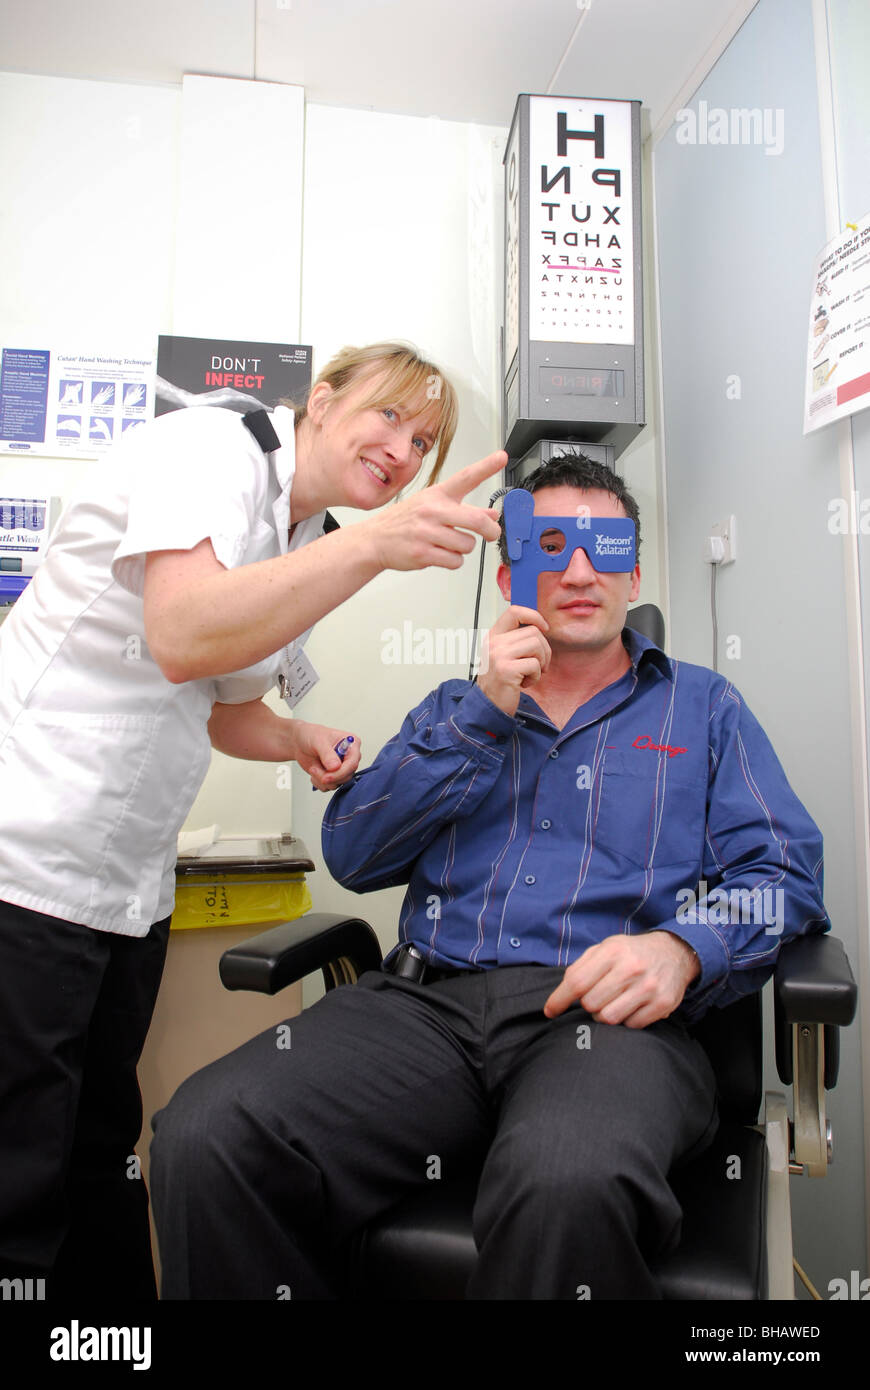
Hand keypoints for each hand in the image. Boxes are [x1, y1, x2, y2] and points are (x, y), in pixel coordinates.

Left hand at [287, 720, 361, 790]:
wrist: (300, 742)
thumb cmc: (311, 735)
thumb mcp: (318, 741)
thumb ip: (327, 754)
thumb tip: (336, 766)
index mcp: (352, 744)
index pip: (353, 763)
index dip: (341, 772)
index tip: (327, 776)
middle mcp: (349, 758)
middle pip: (347, 776)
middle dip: (329, 777)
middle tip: (314, 770)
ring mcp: (342, 768)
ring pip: (338, 783)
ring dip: (322, 779)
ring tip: (313, 768)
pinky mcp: (335, 776)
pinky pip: (330, 787)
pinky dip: (319, 783)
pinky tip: (314, 772)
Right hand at [361, 451, 505, 572]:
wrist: (375, 539)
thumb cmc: (406, 521)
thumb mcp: (434, 506)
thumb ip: (465, 509)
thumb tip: (492, 514)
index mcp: (437, 495)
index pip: (465, 477)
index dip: (486, 466)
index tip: (501, 457)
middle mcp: (433, 510)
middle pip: (477, 520)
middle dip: (490, 531)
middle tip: (491, 534)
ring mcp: (427, 532)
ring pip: (467, 544)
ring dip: (464, 548)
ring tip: (448, 543)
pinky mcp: (423, 553)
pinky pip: (455, 561)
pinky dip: (453, 561)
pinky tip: (440, 554)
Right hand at [477, 606, 550, 716]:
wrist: (489, 706)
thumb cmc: (500, 682)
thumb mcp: (504, 656)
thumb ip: (516, 641)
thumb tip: (540, 627)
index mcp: (493, 636)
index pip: (514, 612)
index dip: (534, 616)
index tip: (544, 627)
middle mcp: (494, 643)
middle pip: (533, 631)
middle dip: (544, 650)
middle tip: (539, 665)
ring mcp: (498, 655)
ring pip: (537, 645)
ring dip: (541, 663)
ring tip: (530, 674)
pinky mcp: (506, 669)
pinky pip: (535, 665)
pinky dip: (536, 677)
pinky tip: (524, 683)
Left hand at [543, 932, 699, 1028]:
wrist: (673, 953)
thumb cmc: (630, 953)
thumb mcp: (605, 948)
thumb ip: (581, 967)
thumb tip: (559, 995)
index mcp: (612, 951)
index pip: (577, 981)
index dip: (559, 999)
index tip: (550, 1011)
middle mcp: (632, 968)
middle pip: (591, 1003)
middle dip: (587, 1004)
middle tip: (596, 997)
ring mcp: (649, 987)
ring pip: (609, 1018)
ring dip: (604, 1015)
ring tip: (612, 1003)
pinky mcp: (663, 1003)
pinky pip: (631, 1026)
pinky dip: (625, 1021)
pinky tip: (630, 1007)